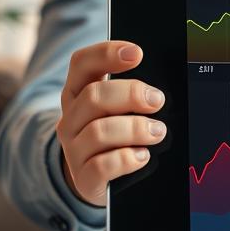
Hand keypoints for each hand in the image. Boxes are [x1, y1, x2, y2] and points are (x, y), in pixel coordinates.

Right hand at [56, 41, 166, 206]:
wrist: (97, 177)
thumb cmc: (116, 134)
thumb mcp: (118, 108)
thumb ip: (132, 91)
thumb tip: (158, 85)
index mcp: (78, 92)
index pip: (82, 63)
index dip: (106, 53)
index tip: (137, 53)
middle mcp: (71, 118)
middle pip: (94, 96)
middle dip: (131, 94)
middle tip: (157, 100)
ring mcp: (74, 149)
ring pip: (99, 131)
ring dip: (135, 129)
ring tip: (157, 131)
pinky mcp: (84, 178)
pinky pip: (103, 166)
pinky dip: (127, 159)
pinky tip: (142, 156)